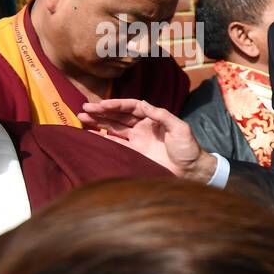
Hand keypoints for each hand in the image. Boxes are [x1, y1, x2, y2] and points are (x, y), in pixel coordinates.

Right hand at [79, 98, 216, 182]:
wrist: (191, 170)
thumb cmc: (188, 148)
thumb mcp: (179, 128)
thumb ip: (161, 115)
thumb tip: (142, 103)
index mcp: (153, 118)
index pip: (131, 107)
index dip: (116, 105)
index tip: (101, 104)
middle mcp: (142, 127)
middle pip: (118, 116)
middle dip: (102, 112)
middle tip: (84, 108)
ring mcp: (137, 140)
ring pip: (113, 128)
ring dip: (98, 122)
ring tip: (81, 117)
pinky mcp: (134, 153)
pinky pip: (115, 144)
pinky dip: (102, 139)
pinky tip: (89, 134)